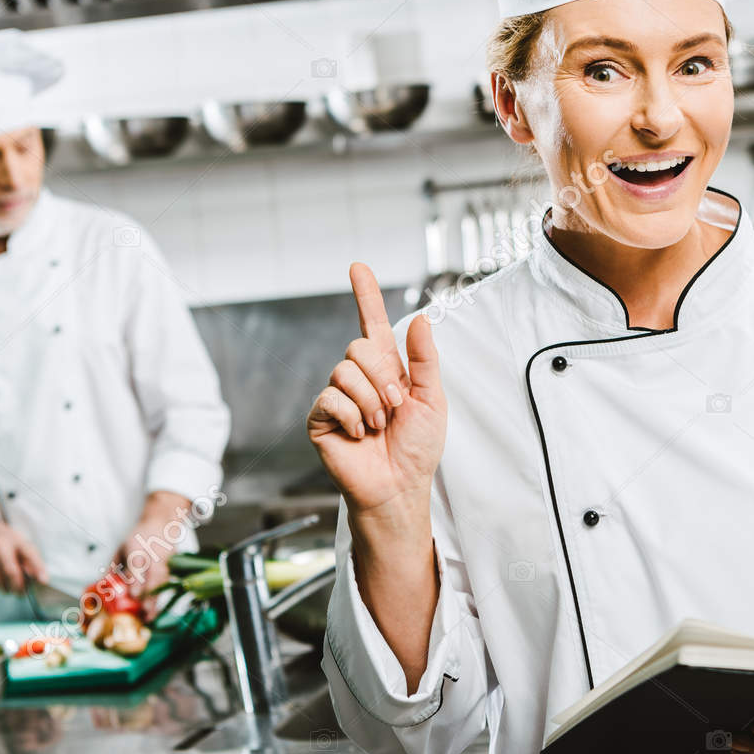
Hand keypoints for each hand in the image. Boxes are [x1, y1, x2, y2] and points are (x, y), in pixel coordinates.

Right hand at [0, 504, 48, 593]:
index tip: (44, 581)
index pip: (29, 553)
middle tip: (21, 592)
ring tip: (7, 586)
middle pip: (11, 572)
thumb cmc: (3, 539)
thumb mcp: (20, 542)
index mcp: (14, 539)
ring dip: (4, 589)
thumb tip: (42, 578)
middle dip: (18, 587)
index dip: (38, 567)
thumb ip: (32, 559)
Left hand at [111, 491, 191, 614]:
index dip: (136, 579)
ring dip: (156, 600)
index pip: (138, 564)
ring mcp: (165, 560)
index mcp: (137, 546)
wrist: (161, 523)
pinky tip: (155, 612)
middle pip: (153, 575)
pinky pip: (167, 585)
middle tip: (143, 610)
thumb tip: (102, 586)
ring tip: (149, 616)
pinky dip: (161, 599)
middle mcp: (153, 553)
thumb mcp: (122, 547)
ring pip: (163, 582)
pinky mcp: (172, 566)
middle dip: (149, 593)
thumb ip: (114, 566)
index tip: (132, 593)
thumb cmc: (137, 538)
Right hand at [307, 263, 445, 520]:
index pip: (374, 324)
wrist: (399, 486)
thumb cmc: (417, 448)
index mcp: (388, 370)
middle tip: (394, 408)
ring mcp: (338, 397)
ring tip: (378, 425)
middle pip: (359, 347)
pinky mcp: (321, 418)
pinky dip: (351, 416)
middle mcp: (360, 378)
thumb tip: (421, 317)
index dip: (366, 295)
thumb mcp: (432, 399)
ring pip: (345, 371)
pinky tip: (358, 434)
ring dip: (370, 401)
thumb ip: (424, 359)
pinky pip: (331, 397)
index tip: (358, 267)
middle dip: (383, 378)